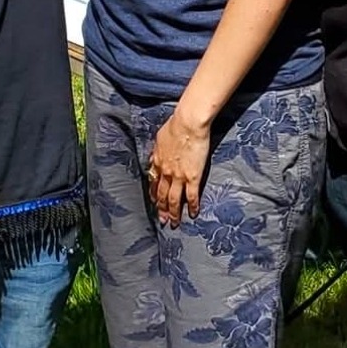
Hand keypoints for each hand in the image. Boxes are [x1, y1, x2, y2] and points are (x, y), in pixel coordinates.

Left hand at [149, 110, 211, 226]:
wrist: (188, 124)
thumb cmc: (176, 125)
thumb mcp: (160, 138)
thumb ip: (158, 150)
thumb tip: (156, 155)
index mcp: (157, 161)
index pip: (153, 182)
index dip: (153, 194)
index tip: (154, 201)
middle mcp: (165, 172)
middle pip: (161, 194)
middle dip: (161, 209)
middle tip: (162, 220)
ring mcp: (178, 177)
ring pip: (173, 199)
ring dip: (173, 213)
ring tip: (174, 223)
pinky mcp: (193, 178)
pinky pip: (191, 196)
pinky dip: (192, 207)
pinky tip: (193, 214)